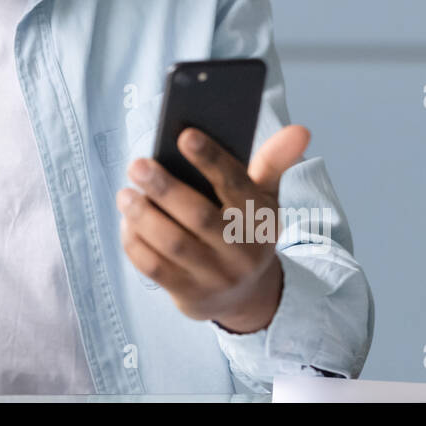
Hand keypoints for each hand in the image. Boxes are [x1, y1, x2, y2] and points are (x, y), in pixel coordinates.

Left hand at [117, 123, 309, 332]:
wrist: (249, 296)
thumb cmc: (246, 230)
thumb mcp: (264, 199)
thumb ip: (273, 163)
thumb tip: (300, 130)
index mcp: (259, 218)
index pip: (236, 184)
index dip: (211, 159)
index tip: (184, 134)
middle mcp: (240, 250)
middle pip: (199, 216)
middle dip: (165, 188)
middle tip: (138, 165)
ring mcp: (215, 276)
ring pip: (174, 244)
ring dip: (144, 216)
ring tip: (126, 194)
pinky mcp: (190, 296)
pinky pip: (156, 269)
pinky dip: (136, 243)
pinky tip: (127, 223)